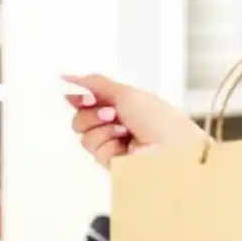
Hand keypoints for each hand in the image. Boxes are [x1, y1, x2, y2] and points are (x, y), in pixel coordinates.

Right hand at [63, 74, 207, 167]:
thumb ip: (95, 84)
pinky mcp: (112, 164)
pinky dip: (108, 144)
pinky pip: (95, 151)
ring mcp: (114, 145)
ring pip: (85, 136)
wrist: (172, 150)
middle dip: (91, 113)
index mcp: (123, 105)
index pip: (89, 100)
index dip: (80, 97)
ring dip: (101, 129)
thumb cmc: (158, 119)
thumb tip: (68, 76)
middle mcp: (116, 125)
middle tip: (110, 112)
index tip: (82, 95)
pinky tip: (125, 144)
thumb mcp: (126, 93)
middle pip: (80, 118)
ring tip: (123, 129)